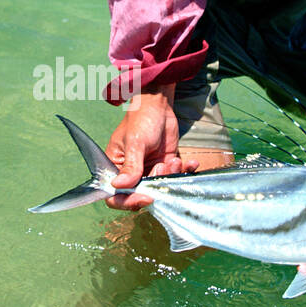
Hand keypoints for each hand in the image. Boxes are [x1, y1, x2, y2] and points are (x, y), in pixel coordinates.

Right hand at [104, 85, 199, 210]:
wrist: (159, 105)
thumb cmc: (140, 120)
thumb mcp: (135, 142)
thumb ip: (130, 165)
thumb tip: (118, 186)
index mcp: (115, 168)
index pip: (116, 196)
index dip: (129, 201)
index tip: (146, 197)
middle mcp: (131, 174)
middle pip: (140, 195)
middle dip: (156, 185)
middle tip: (163, 167)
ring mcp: (149, 170)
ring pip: (160, 187)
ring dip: (171, 176)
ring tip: (173, 161)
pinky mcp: (165, 166)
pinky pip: (175, 177)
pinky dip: (184, 172)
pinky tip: (190, 163)